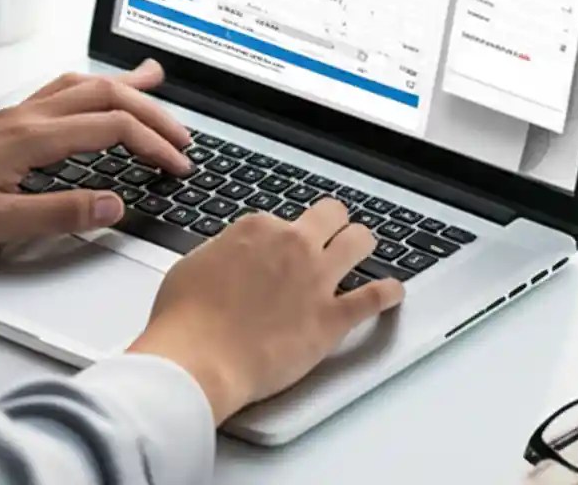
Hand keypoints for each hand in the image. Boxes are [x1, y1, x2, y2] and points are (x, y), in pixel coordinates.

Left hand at [0, 60, 191, 249]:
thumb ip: (61, 214)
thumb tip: (114, 205)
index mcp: (32, 138)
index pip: (112, 127)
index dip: (152, 144)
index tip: (176, 165)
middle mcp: (29, 117)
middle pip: (107, 96)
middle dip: (153, 113)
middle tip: (182, 137)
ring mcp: (19, 114)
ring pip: (85, 84)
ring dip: (126, 86)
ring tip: (156, 81)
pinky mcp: (9, 120)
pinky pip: (63, 89)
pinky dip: (94, 85)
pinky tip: (98, 90)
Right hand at [128, 199, 404, 422]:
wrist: (196, 361)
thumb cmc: (185, 321)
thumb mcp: (193, 265)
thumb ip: (223, 253)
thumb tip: (233, 258)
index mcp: (258, 228)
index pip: (285, 219)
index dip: (284, 236)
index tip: (283, 250)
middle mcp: (294, 245)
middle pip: (331, 216)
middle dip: (332, 225)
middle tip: (332, 237)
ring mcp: (317, 279)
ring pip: (360, 242)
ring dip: (363, 245)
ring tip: (364, 252)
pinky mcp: (332, 318)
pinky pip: (375, 297)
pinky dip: (389, 293)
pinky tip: (393, 293)